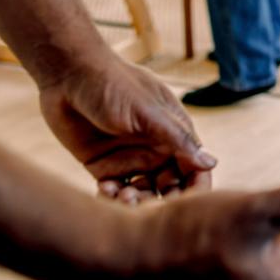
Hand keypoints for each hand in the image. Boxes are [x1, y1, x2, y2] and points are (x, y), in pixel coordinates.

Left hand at [36, 54, 216, 200]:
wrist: (68, 74)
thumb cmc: (113, 84)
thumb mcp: (147, 111)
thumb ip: (178, 138)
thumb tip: (211, 163)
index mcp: (173, 134)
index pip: (194, 169)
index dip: (194, 189)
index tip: (182, 205)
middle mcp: (155, 149)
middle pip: (171, 188)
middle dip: (163, 202)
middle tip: (147, 205)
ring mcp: (129, 158)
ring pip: (143, 194)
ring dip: (137, 202)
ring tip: (123, 196)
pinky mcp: (103, 165)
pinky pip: (115, 192)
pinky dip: (113, 198)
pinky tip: (105, 190)